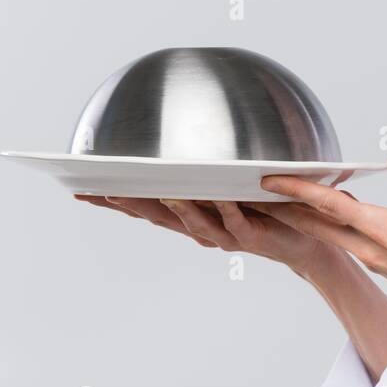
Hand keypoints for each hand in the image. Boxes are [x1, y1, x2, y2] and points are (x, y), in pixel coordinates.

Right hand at [73, 193, 351, 277]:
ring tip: (158, 192)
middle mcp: (202, 228)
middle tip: (100, 191)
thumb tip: (188, 144)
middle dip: (129, 204)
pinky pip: (236, 221)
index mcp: (193, 215)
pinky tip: (218, 198)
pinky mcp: (251, 236)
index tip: (82, 189)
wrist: (303, 243)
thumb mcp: (233, 188)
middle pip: (158, 217)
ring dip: (176, 207)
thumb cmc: (266, 212)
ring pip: (194, 221)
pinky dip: (226, 210)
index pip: (147, 207)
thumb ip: (211, 172)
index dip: (116, 200)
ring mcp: (225, 234)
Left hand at [254, 154, 386, 327]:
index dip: (297, 189)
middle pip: (316, 224)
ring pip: (329, 234)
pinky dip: (331, 226)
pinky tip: (331, 216)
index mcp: (380, 229)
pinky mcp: (380, 266)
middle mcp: (368, 248)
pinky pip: (346, 241)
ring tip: (285, 202)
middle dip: (285, 208)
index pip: (329, 204)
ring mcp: (372, 260)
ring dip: (305, 218)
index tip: (271, 180)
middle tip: (259, 193)